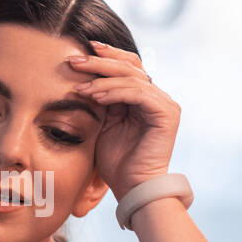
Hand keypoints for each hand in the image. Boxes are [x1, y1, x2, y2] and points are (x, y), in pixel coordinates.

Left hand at [67, 40, 180, 198]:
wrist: (132, 188)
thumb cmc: (117, 163)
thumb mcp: (104, 125)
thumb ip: (101, 101)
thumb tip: (84, 79)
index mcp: (144, 98)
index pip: (128, 67)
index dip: (106, 56)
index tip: (80, 52)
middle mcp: (158, 97)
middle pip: (130, 66)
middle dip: (100, 62)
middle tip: (75, 61)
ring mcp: (165, 104)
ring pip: (132, 77)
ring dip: (102, 80)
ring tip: (80, 87)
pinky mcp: (167, 113)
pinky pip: (137, 93)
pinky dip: (114, 92)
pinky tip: (95, 96)